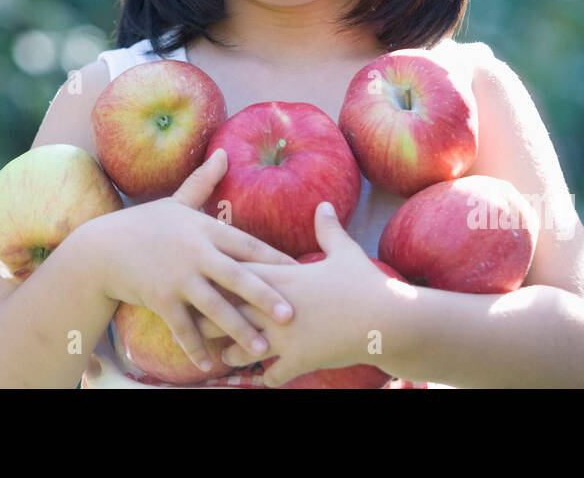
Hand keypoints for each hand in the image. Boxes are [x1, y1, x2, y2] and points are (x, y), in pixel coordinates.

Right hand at [87, 148, 297, 372]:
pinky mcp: (159, 298)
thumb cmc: (144, 225)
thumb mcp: (176, 201)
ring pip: (214, 307)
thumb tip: (224, 152)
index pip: (248, 244)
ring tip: (260, 349)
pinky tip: (210, 364)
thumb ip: (203, 181)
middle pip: (237, 277)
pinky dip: (196, 346)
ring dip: (238, 330)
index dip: (276, 259)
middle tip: (292, 316)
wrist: (101, 248)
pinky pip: (182, 327)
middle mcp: (195, 253)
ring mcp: (177, 277)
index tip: (303, 271)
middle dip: (265, 297)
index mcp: (204, 229)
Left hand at [206, 202, 394, 387]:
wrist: (388, 319)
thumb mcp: (345, 252)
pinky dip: (267, 379)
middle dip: (207, 316)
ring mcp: (284, 336)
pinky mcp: (297, 361)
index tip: (202, 274)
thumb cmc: (366, 283)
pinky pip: (271, 377)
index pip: (232, 272)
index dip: (216, 275)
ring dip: (233, 353)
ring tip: (224, 354)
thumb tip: (323, 205)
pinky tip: (264, 379)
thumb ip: (327, 230)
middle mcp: (274, 306)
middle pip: (223, 310)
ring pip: (239, 349)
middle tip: (195, 319)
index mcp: (281, 276)